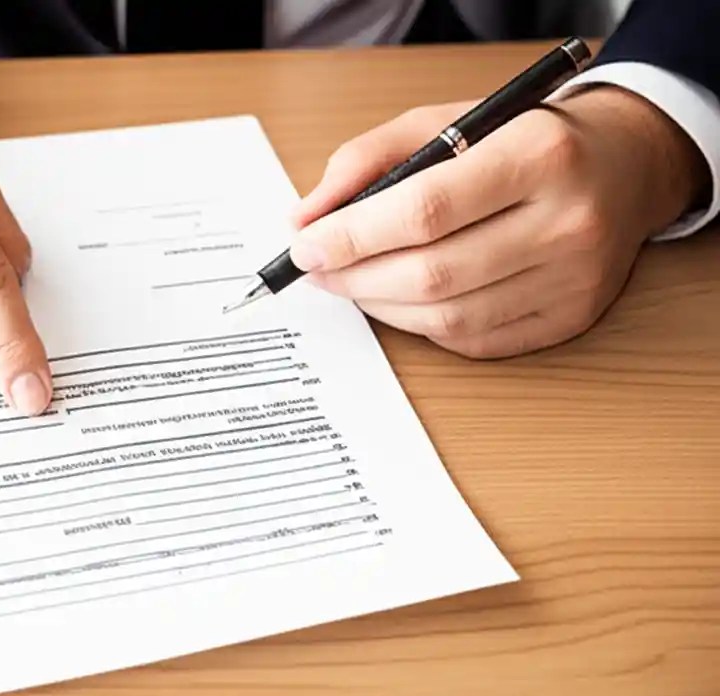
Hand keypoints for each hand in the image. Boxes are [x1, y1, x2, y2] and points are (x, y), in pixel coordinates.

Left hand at [290, 86, 708, 358]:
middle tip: (318, 269)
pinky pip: (473, 338)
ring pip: (448, 315)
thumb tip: (305, 219)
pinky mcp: (570, 318)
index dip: (354, 235)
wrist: (624, 166)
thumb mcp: (446, 122)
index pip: (427, 209)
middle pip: (433, 272)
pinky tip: (402, 299)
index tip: (306, 245)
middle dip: (356, 277)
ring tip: (351, 282)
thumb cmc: (522, 140)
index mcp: (539, 153)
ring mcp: (574, 278)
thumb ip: (366, 160)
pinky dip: (421, 323)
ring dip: (380, 305)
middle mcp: (567, 220)